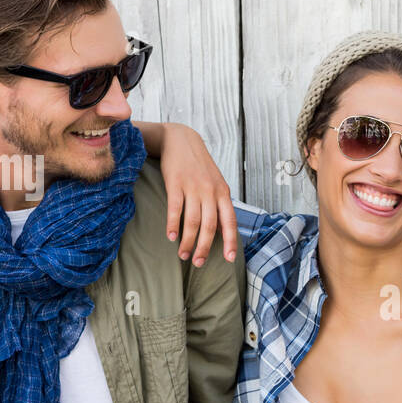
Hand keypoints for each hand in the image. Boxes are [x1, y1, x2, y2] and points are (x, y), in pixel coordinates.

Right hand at [157, 123, 238, 265]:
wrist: (181, 140)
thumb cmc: (199, 166)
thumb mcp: (216, 183)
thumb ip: (219, 205)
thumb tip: (222, 231)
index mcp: (223, 193)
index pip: (230, 221)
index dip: (231, 241)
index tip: (230, 259)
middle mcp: (210, 191)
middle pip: (210, 226)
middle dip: (205, 247)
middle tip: (198, 262)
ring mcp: (193, 187)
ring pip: (193, 221)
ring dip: (188, 241)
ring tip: (183, 255)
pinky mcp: (175, 183)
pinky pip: (175, 208)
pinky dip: (173, 224)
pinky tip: (171, 237)